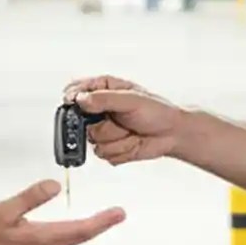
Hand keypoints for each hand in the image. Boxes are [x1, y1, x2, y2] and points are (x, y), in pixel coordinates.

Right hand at [0, 179, 124, 244]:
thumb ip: (29, 197)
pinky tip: (65, 230)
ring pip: (68, 242)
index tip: (118, 213)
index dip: (102, 221)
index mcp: (39, 238)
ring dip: (85, 230)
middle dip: (99, 224)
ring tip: (98, 221)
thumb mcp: (2, 211)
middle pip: (79, 237)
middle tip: (116, 215)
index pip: (80, 230)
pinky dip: (68, 234)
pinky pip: (56, 243)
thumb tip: (53, 185)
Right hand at [62, 75, 183, 164]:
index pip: (77, 91)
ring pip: (93, 140)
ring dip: (115, 138)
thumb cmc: (157, 111)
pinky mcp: (109, 148)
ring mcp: (104, 130)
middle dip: (101, 125)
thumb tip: (81, 99)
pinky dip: (121, 150)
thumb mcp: (131, 99)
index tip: (74, 103)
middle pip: (80, 121)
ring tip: (131, 132)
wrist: (172, 134)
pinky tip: (132, 142)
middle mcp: (101, 110)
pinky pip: (103, 154)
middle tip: (117, 121)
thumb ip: (104, 99)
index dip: (72, 98)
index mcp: (104, 90)